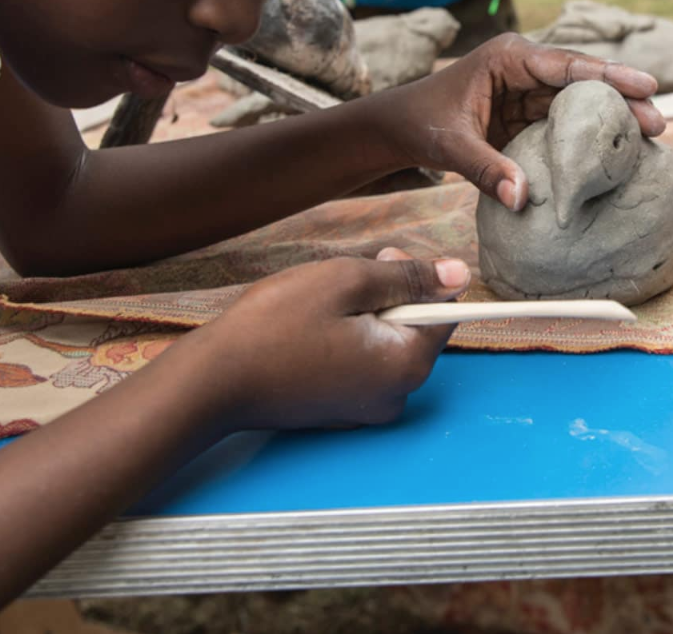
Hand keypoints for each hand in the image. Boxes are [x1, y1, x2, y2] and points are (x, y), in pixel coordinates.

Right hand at [191, 251, 465, 431]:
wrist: (213, 381)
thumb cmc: (276, 325)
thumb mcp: (347, 281)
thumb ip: (409, 278)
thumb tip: (459, 276)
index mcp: (406, 365)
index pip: (446, 312)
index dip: (419, 278)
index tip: (379, 261)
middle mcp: (395, 396)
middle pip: (415, 329)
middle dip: (388, 298)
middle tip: (342, 281)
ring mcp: (366, 410)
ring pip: (385, 345)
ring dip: (362, 318)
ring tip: (318, 309)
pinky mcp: (339, 412)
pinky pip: (360, 365)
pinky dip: (344, 343)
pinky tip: (308, 334)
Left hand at [375, 35, 663, 210]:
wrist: (398, 128)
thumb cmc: (421, 124)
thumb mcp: (450, 146)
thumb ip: (485, 169)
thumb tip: (522, 199)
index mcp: (508, 57)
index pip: (567, 64)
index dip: (609, 75)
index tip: (646, 84)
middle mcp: (524, 67)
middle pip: (583, 80)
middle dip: (623, 97)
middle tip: (659, 122)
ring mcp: (528, 89)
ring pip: (580, 101)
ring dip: (612, 117)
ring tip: (651, 136)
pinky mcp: (527, 112)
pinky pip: (566, 120)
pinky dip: (590, 134)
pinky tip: (617, 150)